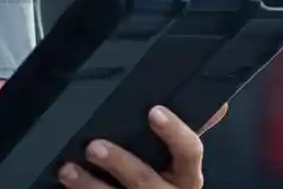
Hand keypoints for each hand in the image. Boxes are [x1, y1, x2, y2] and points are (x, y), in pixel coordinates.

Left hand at [57, 104, 228, 188]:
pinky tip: (63, 187)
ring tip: (67, 170)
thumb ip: (188, 133)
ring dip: (89, 185)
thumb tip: (219, 102)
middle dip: (120, 163)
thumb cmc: (167, 184)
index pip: (190, 152)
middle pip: (145, 180)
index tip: (154, 111)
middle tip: (94, 146)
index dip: (174, 132)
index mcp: (187, 177)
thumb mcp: (181, 163)